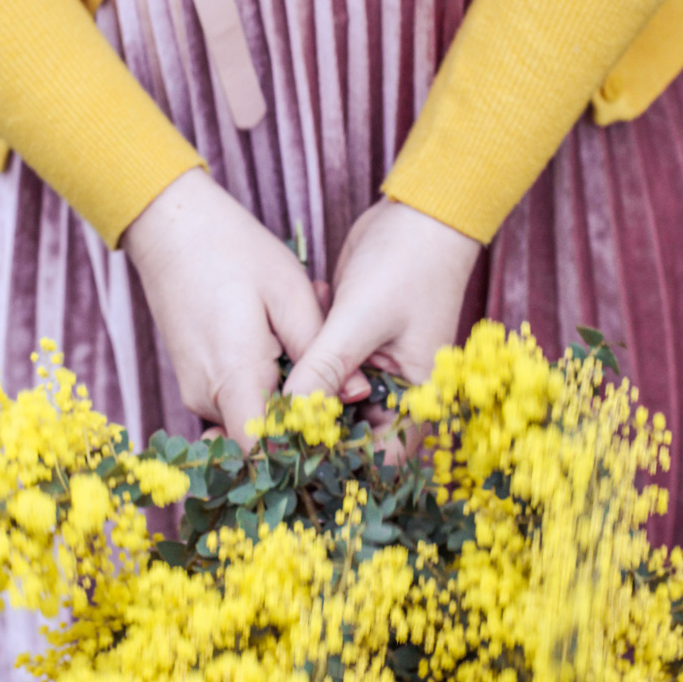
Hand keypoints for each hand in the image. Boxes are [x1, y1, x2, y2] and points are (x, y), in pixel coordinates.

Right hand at [123, 169, 367, 447]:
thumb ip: (321, 352)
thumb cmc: (233, 251)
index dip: (304, 452)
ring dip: (289, 386)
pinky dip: (267, 377)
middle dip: (307, 406)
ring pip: (256, 414)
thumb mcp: (290, 294)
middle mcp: (207, 398)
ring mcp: (197, 392)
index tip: (340, 429)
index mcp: (234, 378)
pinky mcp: (196, 382)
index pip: (264, 453)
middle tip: (332, 354)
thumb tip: (357, 395)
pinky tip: (280, 332)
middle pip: (267, 436)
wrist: (170, 226)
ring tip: (306, 328)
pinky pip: (239, 397)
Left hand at [284, 197, 481, 454]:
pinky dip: (303, 363)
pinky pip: (322, 373)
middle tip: (263, 426)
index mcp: (416, 399)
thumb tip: (288, 416)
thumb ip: (325, 368)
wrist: (419, 214)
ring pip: (327, 405)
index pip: (377, 459)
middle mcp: (396, 394)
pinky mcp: (352, 350)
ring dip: (301, 393)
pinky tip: (289, 339)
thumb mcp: (361, 318)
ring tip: (270, 382)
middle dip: (307, 430)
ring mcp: (373, 372)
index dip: (335, 467)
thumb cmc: (408, 263)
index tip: (288, 459)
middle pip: (346, 437)